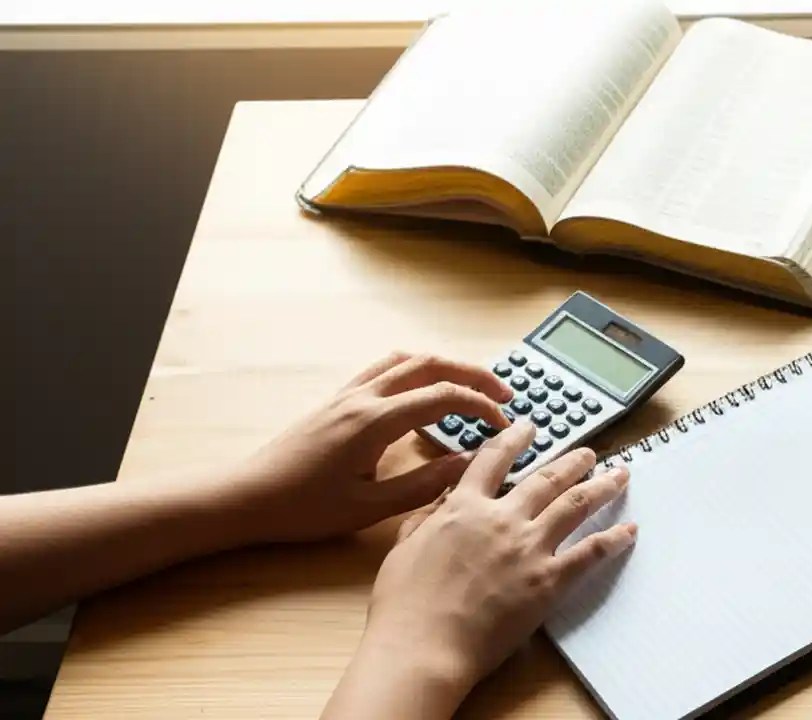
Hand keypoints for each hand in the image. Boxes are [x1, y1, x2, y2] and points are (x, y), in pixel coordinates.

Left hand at [214, 352, 513, 544]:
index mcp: (373, 422)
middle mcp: (362, 398)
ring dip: (445, 365)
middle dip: (473, 374)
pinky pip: (385, 368)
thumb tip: (469, 464)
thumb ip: (425, 484)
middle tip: (504, 392)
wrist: (247, 498)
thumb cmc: (303, 509)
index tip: (504, 423)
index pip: (443, 397)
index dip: (481, 406)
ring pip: (407, 359)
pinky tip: (425, 388)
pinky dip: (416, 369)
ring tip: (471, 385)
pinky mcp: (337, 400)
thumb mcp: (370, 508)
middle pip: (430, 365)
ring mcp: (347, 394)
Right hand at [324, 423, 635, 717]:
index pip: (494, 459)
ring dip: (601, 486)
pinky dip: (613, 539)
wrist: (422, 644)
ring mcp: (528, 547)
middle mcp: (501, 518)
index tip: (529, 428)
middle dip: (572, 461)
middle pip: (546, 478)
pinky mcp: (547, 581)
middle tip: (589, 452)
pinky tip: (629, 531)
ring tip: (618, 475)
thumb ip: (427, 516)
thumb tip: (443, 498)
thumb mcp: (404, 546)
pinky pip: (589, 552)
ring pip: (574, 504)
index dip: (514, 439)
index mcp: (463, 507)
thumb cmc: (404, 603)